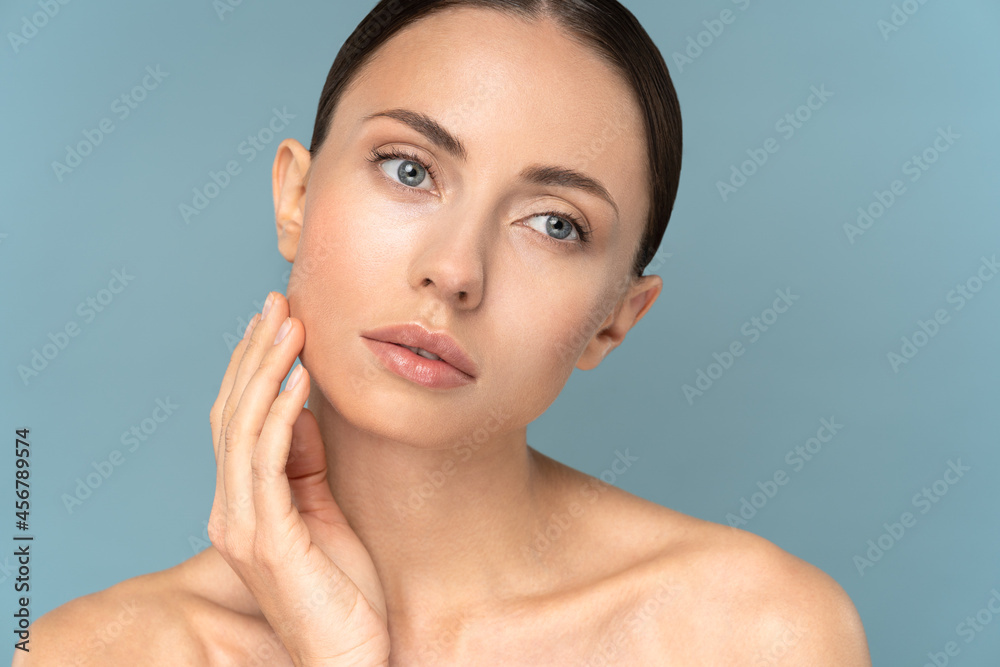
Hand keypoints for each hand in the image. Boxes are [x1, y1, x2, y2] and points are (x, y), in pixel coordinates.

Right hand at [207, 291, 390, 666]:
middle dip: (255, 352)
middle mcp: (230, 510)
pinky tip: (298, 380)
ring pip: (242, 429)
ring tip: (290, 323)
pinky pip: (267, 464)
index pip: (238, 420)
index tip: (277, 319)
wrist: (349, 657)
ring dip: (266, 370)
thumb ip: (306, 467)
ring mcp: (242, 526)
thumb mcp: (325, 514)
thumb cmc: (344, 593)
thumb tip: (299, 409)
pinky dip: (279, 416)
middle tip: (277, 300)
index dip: (254, 366)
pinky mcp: (267, 541)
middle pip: (231, 413)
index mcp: (243, 503)